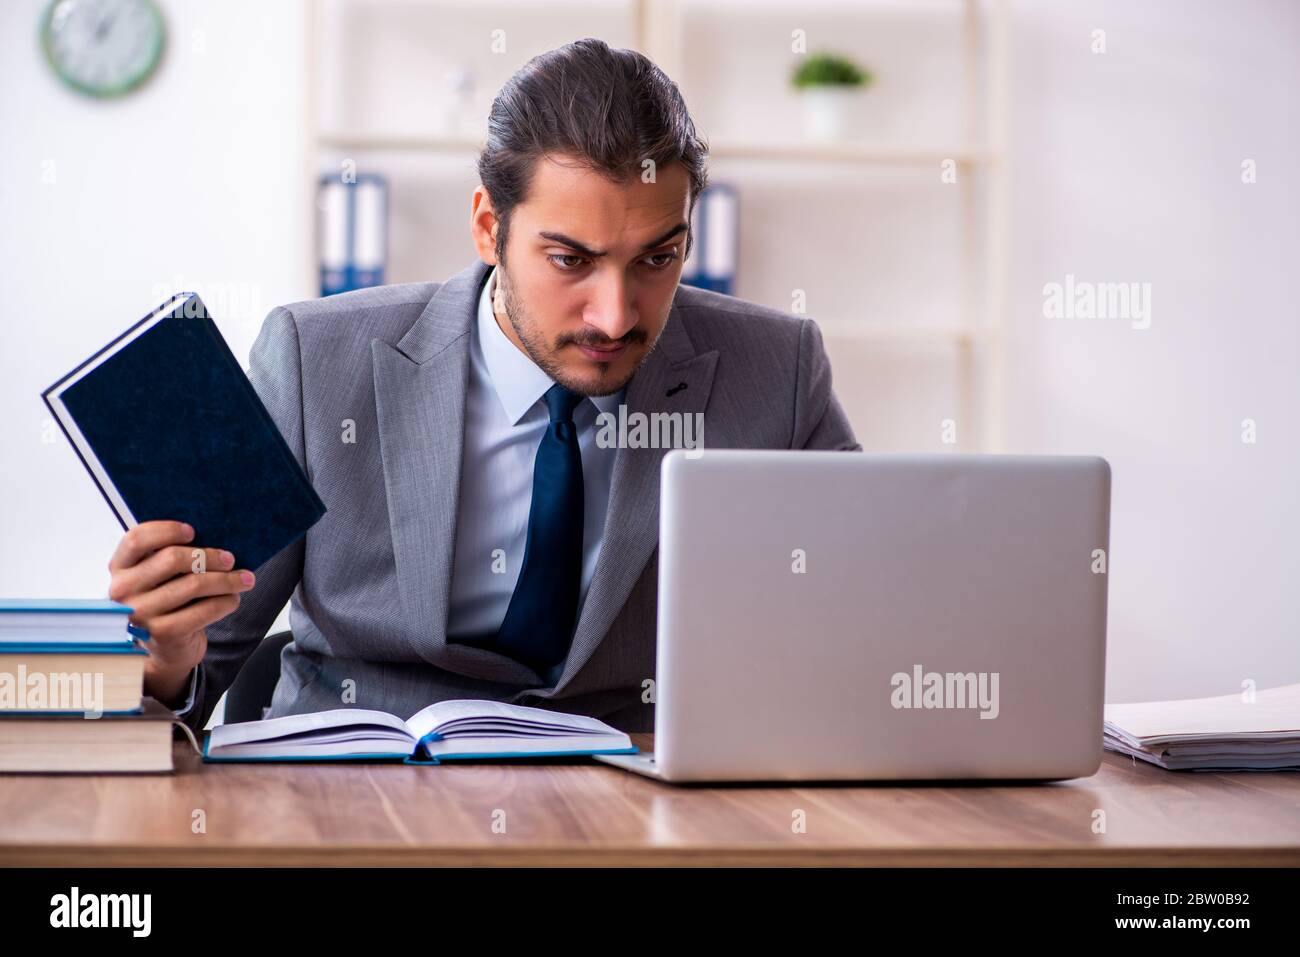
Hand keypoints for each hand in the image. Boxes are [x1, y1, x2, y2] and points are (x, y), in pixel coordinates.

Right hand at [107, 521, 256, 703]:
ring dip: (227, 580)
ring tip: (245, 579)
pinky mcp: (163, 633)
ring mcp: (141, 614)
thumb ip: (170, 556)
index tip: (192, 531)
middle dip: (209, 556)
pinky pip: (205, 610)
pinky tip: (233, 598)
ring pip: (194, 584)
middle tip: (231, 558)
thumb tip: (215, 534)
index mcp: (119, 568)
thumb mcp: (158, 577)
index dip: (166, 530)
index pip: (136, 539)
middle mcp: (123, 590)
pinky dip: (226, 601)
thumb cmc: (167, 601)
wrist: (164, 648)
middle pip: (172, 559)